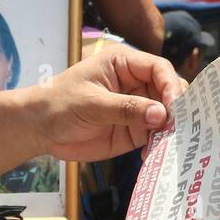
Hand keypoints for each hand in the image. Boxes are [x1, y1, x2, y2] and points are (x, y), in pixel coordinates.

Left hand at [27, 47, 184, 162]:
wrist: (40, 129)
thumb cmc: (60, 104)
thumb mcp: (92, 104)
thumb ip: (126, 108)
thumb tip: (161, 114)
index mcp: (125, 64)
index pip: (158, 68)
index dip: (171, 85)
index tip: (174, 106)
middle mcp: (136, 83)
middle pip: (169, 91)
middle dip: (177, 108)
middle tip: (179, 126)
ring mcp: (137, 107)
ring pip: (167, 115)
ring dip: (171, 129)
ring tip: (170, 143)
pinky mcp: (135, 130)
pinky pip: (156, 136)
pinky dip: (160, 145)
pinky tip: (154, 155)